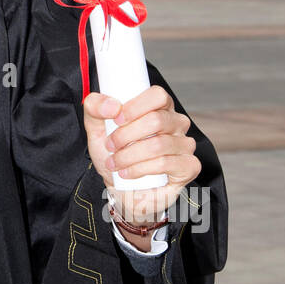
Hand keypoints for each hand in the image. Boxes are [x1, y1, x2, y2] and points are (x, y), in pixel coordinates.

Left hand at [83, 85, 199, 224]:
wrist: (121, 188)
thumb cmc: (114, 154)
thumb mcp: (97, 129)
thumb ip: (95, 108)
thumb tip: (112, 106)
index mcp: (159, 107)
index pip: (158, 95)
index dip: (135, 106)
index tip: (116, 119)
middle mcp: (176, 122)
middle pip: (156, 120)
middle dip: (126, 135)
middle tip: (111, 146)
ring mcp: (185, 144)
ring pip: (158, 144)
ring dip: (129, 155)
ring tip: (115, 162)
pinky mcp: (189, 166)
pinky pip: (166, 163)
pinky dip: (140, 169)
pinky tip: (127, 173)